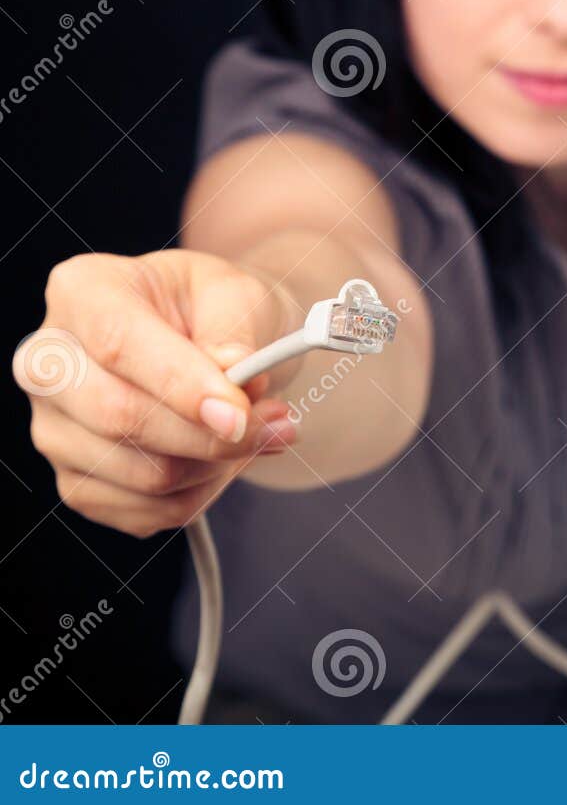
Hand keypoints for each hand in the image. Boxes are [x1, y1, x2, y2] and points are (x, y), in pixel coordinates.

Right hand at [14, 251, 298, 537]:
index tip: (239, 413)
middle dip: (211, 435)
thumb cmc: (217, 308)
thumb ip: (234, 331)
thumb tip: (232, 375)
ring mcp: (54, 427)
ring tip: (257, 433)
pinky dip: (201, 494)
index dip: (181, 385)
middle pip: (118, 417)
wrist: (212, 340)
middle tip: (278, 424)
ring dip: (218, 465)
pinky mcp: (77, 479)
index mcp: (83, 291)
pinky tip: (222, 461)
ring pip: (140, 473)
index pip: (118, 344)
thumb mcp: (238, 293)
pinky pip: (144, 512)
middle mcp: (49, 362)